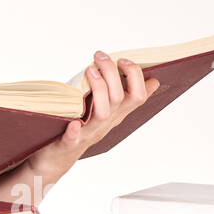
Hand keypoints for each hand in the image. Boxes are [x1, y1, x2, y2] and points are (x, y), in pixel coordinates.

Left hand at [32, 50, 160, 186]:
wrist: (59, 157)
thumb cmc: (83, 126)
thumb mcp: (108, 110)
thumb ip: (126, 95)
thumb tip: (154, 81)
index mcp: (116, 113)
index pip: (137, 96)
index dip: (135, 76)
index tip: (123, 59)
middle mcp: (106, 123)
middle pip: (119, 99)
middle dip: (113, 73)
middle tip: (100, 56)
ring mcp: (88, 133)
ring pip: (102, 114)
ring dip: (98, 90)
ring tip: (90, 71)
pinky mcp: (68, 143)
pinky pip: (73, 138)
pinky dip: (74, 131)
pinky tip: (73, 124)